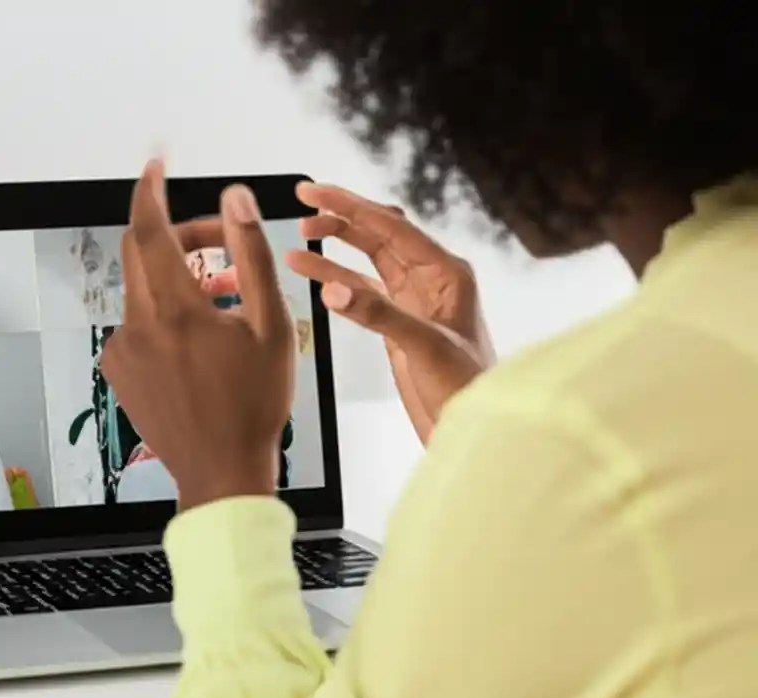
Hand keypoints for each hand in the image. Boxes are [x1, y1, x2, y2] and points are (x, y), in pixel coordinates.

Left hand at [100, 160, 293, 510]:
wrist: (221, 473)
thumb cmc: (253, 405)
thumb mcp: (271, 326)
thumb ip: (253, 253)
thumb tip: (235, 199)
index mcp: (175, 311)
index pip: (149, 229)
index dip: (150, 190)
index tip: (156, 165)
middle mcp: (138, 326)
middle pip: (142, 252)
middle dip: (180, 235)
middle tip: (222, 241)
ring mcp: (123, 351)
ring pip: (144, 289)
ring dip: (180, 280)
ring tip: (228, 305)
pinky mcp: (118, 371)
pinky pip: (138, 323)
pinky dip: (166, 316)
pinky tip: (201, 343)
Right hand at [286, 182, 493, 442]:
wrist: (477, 428)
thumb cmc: (468, 388)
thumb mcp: (425, 347)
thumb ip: (379, 315)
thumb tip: (333, 289)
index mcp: (446, 272)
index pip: (391, 226)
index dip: (350, 205)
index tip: (314, 191)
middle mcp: (431, 280)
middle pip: (379, 235)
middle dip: (340, 219)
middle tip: (302, 204)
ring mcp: (414, 302)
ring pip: (367, 263)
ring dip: (334, 252)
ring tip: (297, 246)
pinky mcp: (400, 325)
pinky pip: (364, 293)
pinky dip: (338, 283)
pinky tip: (315, 279)